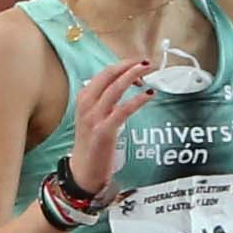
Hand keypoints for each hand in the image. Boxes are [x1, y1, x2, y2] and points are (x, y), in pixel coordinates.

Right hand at [61, 56, 147, 195]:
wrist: (82, 171)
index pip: (103, 74)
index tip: (137, 62)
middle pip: (108, 77)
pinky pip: (122, 110)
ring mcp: (94, 118)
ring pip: (114, 89)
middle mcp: (86, 106)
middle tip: (147, 61)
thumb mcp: (94, 118)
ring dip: (133, 76)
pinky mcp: (104, 131)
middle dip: (128, 65)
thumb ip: (106, 103)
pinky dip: (137, 100)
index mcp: (83, 100)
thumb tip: (125, 89)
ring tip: (149, 70)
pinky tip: (149, 94)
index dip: (122, 65)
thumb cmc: (92, 145)